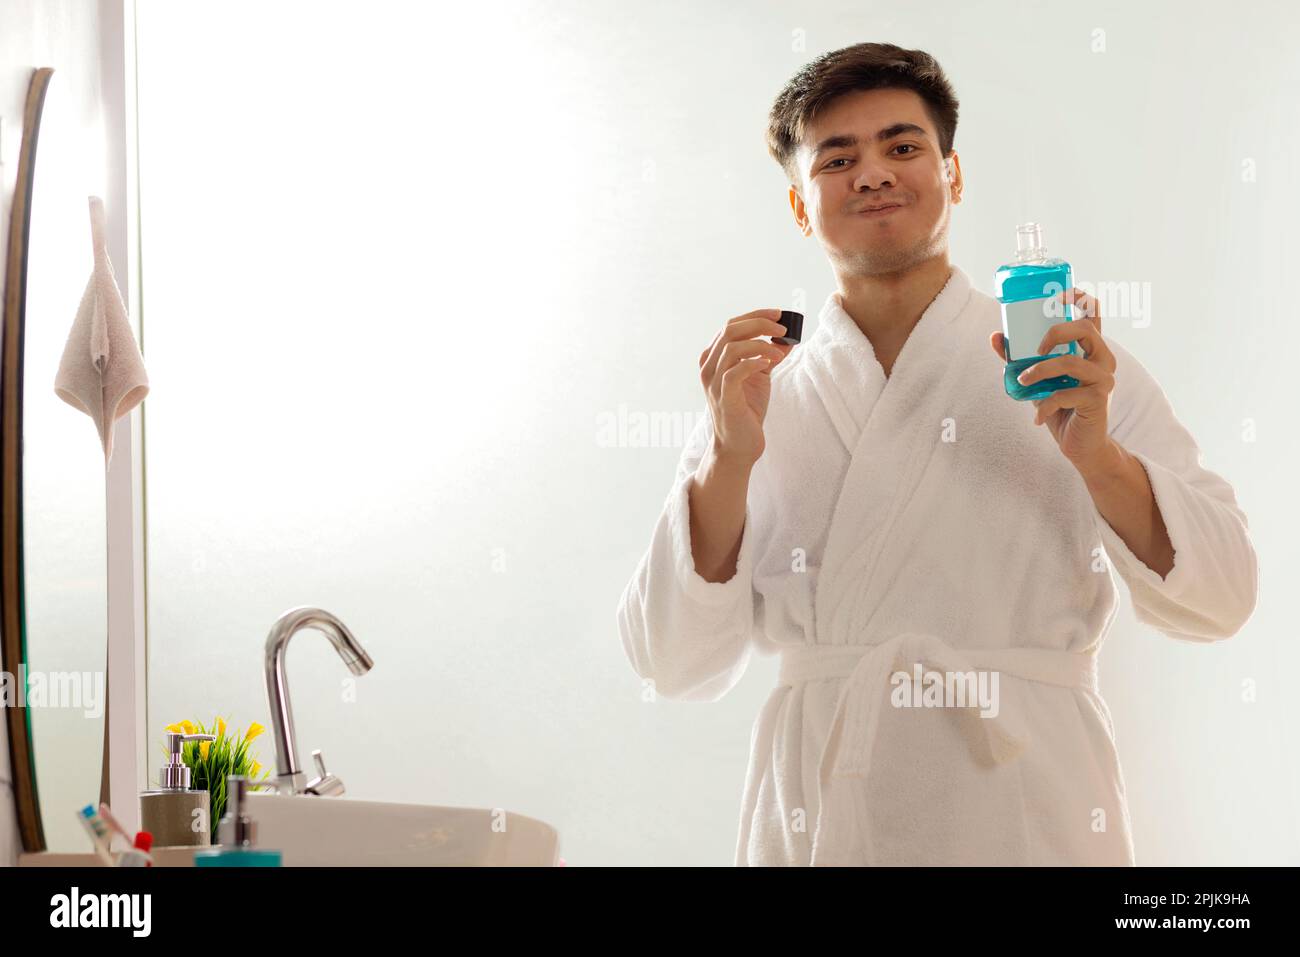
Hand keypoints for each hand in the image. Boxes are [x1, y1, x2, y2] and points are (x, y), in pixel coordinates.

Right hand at [699, 310, 794, 466]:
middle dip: (759, 324)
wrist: (739, 445)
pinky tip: (769, 364)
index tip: (779, 314)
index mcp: (714, 358)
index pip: (731, 325)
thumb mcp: (760, 377)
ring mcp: (713, 383)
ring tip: (779, 353)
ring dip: (760, 344)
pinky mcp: (723, 397)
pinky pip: (735, 371)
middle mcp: (708, 367)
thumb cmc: (747, 410)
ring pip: (731, 348)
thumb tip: (788, 338)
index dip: (755, 316)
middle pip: (730, 330)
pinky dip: (754, 362)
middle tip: (782, 329)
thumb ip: (769, 356)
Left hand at [988, 287, 1116, 472]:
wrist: (1081, 445)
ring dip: (1040, 371)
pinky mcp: (1098, 399)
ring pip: (1071, 362)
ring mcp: (1104, 379)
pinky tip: (1037, 418)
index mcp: (1091, 349)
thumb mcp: (1038, 380)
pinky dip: (1044, 406)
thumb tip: (995, 337)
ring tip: (1024, 383)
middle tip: (1034, 350)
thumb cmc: (1061, 408)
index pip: (1093, 312)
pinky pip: (1064, 394)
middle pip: (1085, 329)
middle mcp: (1104, 359)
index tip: (1058, 295)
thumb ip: (1020, 359)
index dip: (1079, 296)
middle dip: (1054, 333)